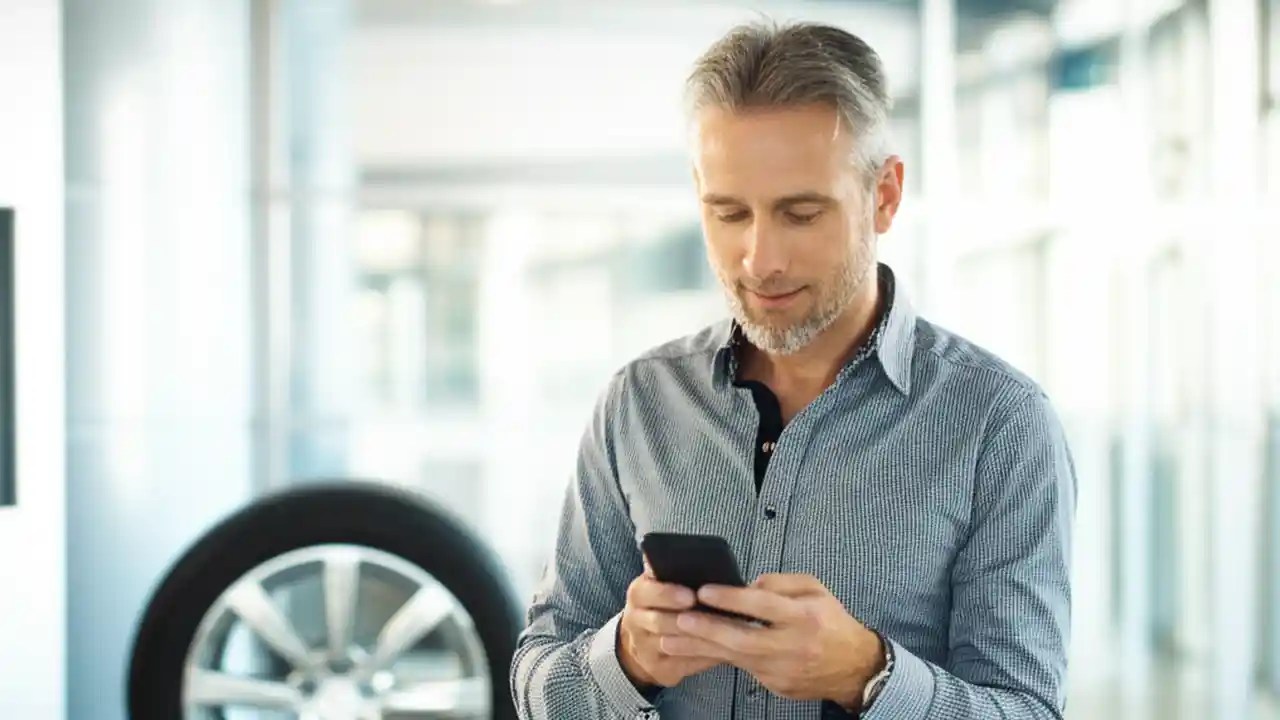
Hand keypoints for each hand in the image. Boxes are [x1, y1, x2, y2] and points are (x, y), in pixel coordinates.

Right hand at [617, 559, 721, 689]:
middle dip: (685, 620)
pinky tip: (723, 651)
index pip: (646, 592)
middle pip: (658, 622)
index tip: (690, 596)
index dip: (668, 594)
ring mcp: (644, 648)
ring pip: (671, 646)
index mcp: (638, 594)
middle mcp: (635, 621)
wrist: (644, 638)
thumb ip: (677, 572)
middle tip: (709, 617)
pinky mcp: (658, 669)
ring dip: (698, 641)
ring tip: (724, 634)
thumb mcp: (663, 583)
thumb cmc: (664, 603)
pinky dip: (703, 658)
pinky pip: (683, 665)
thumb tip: (706, 559)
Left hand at [659, 573, 884, 708]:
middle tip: (678, 618)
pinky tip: (693, 652)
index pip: (763, 605)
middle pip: (742, 638)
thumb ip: (781, 582)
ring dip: (699, 649)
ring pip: (734, 658)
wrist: (853, 667)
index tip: (704, 590)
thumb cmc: (831, 621)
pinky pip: (741, 668)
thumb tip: (748, 585)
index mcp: (803, 617)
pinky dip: (716, 659)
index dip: (732, 598)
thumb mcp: (815, 590)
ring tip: (669, 640)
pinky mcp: (775, 685)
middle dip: (706, 629)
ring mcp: (782, 670)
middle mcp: (791, 646)